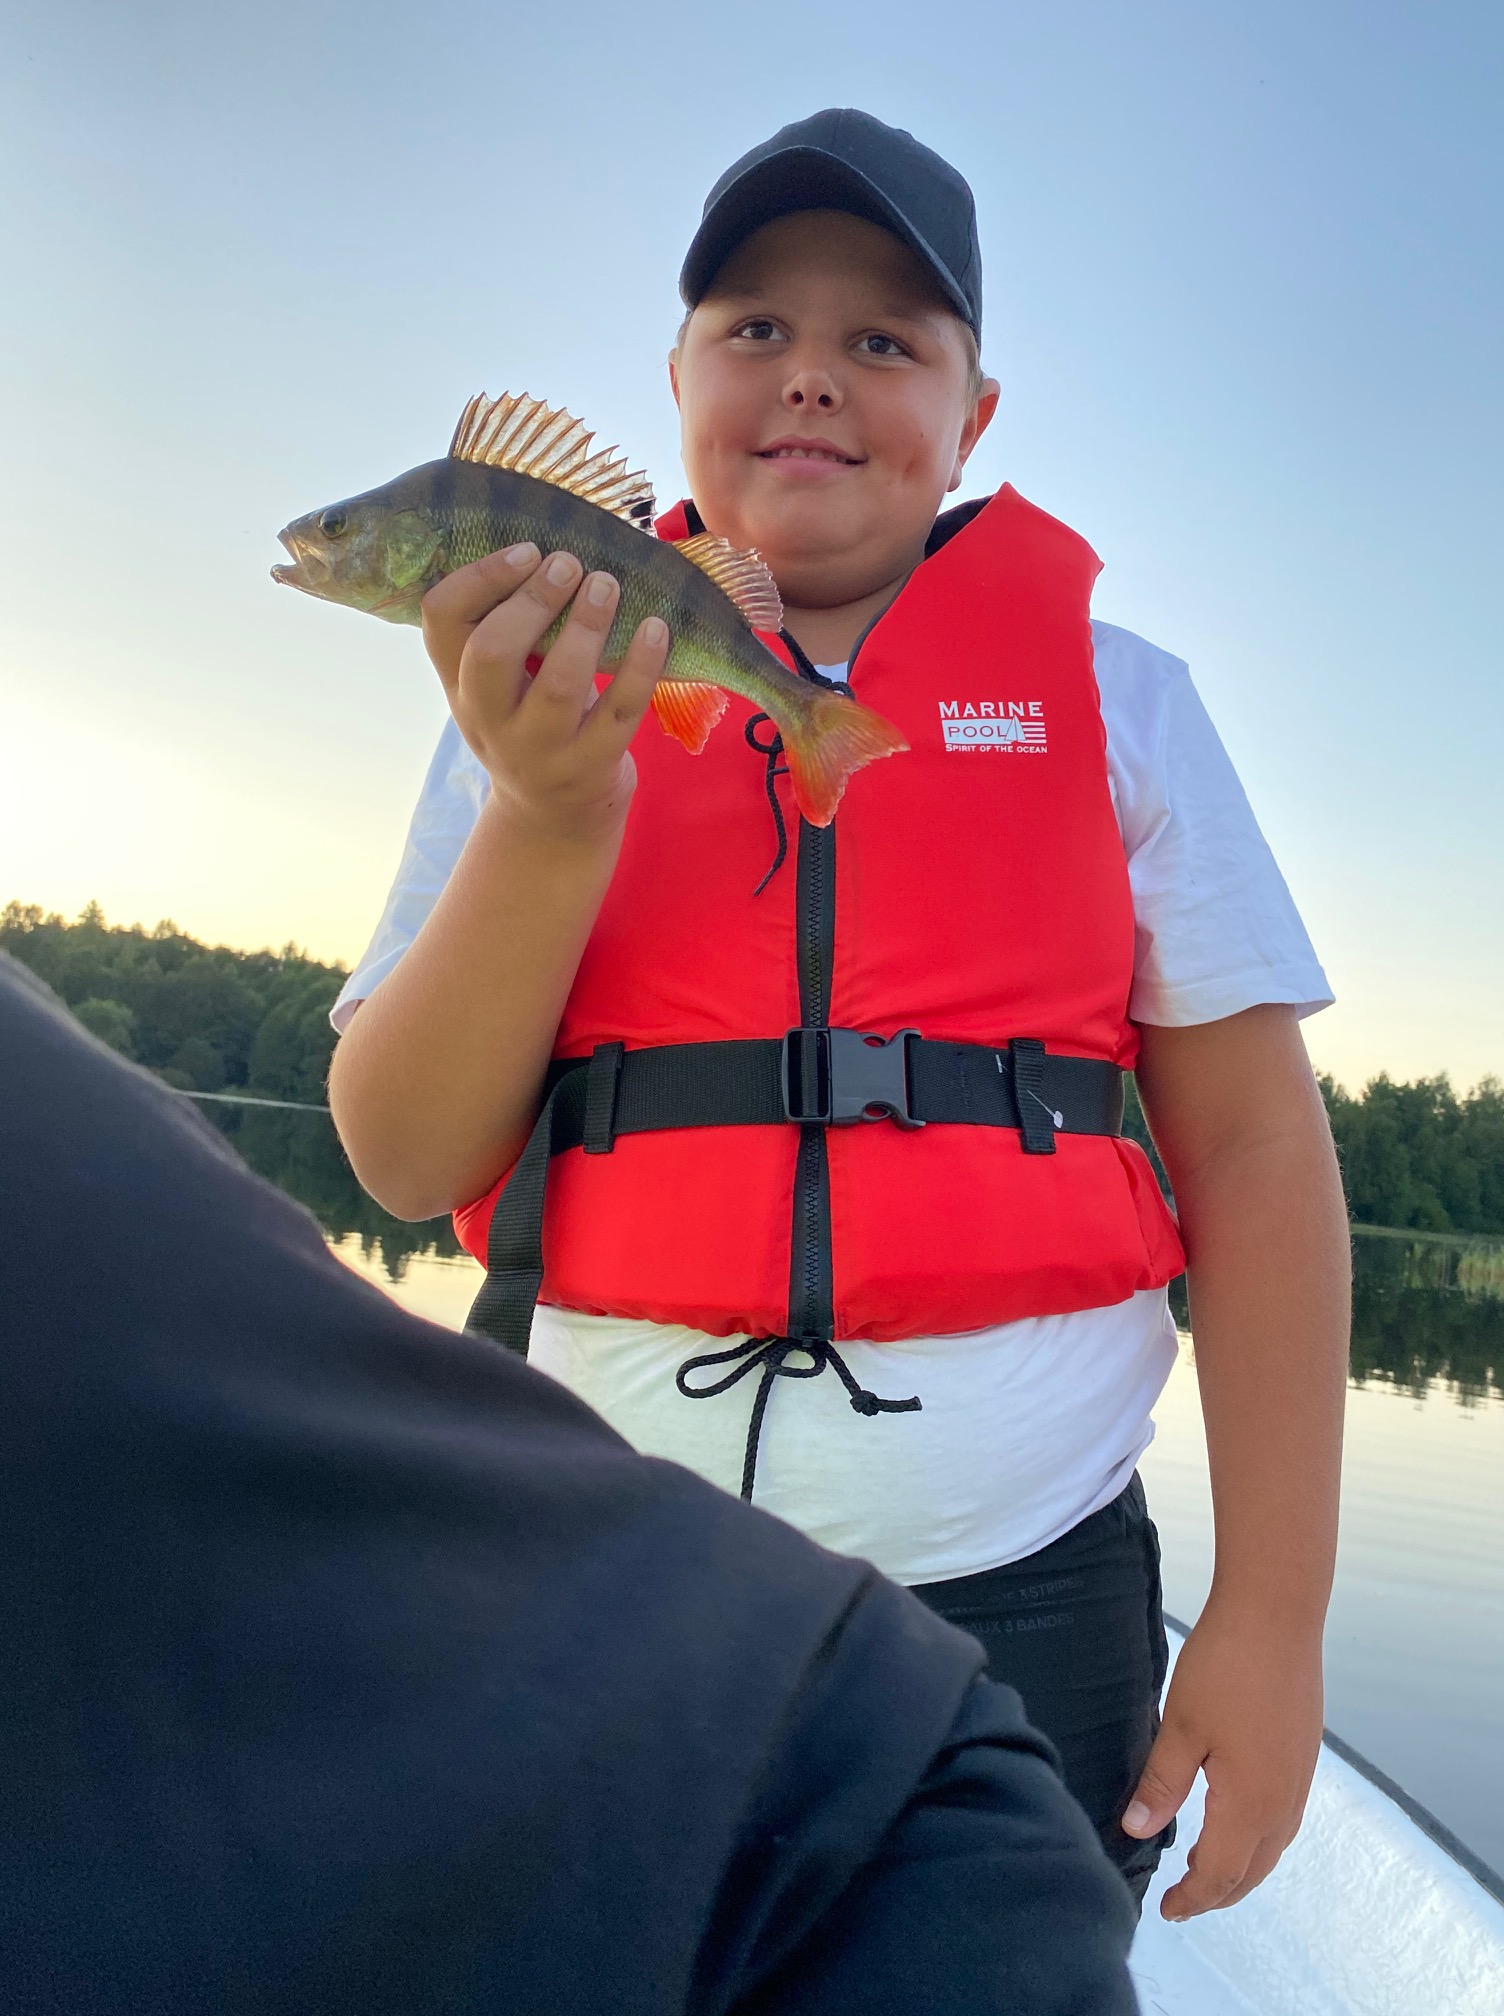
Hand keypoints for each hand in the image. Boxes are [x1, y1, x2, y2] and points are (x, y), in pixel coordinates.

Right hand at [421, 544, 668, 845]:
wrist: (552, 817)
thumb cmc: (529, 722)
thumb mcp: (497, 686)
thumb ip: (505, 629)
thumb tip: (551, 542)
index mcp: (459, 685)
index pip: (440, 621)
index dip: (479, 577)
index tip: (527, 550)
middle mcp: (489, 720)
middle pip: (490, 654)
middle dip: (533, 601)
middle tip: (569, 564)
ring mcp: (539, 751)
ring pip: (558, 686)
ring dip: (587, 627)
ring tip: (608, 585)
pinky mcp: (590, 769)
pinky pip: (620, 714)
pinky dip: (642, 667)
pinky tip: (657, 628)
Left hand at [1121, 1600, 1323, 1919]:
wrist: (1277, 1613)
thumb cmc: (1225, 1665)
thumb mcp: (1181, 1727)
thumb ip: (1161, 1784)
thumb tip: (1137, 1831)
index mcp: (1251, 1803)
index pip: (1220, 1874)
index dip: (1193, 1898)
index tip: (1166, 1910)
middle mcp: (1284, 1801)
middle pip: (1253, 1870)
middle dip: (1218, 1891)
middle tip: (1183, 1898)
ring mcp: (1301, 1778)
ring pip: (1272, 1846)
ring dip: (1241, 1867)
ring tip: (1205, 1868)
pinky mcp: (1305, 1754)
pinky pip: (1284, 1817)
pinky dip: (1259, 1837)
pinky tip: (1237, 1822)